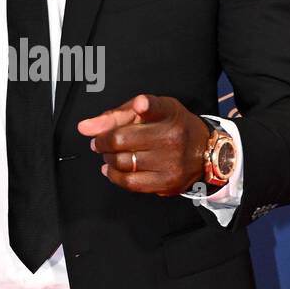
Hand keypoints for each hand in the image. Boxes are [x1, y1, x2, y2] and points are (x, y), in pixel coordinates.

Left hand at [76, 93, 210, 196]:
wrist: (205, 152)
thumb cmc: (171, 126)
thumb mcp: (150, 111)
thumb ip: (116, 115)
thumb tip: (84, 127)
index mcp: (168, 113)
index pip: (156, 106)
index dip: (146, 106)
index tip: (140, 105)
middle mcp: (172, 136)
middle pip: (122, 140)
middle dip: (102, 142)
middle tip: (100, 142)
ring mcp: (171, 162)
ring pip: (123, 162)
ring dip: (108, 159)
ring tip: (110, 155)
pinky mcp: (167, 182)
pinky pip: (130, 182)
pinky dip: (114, 176)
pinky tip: (112, 169)